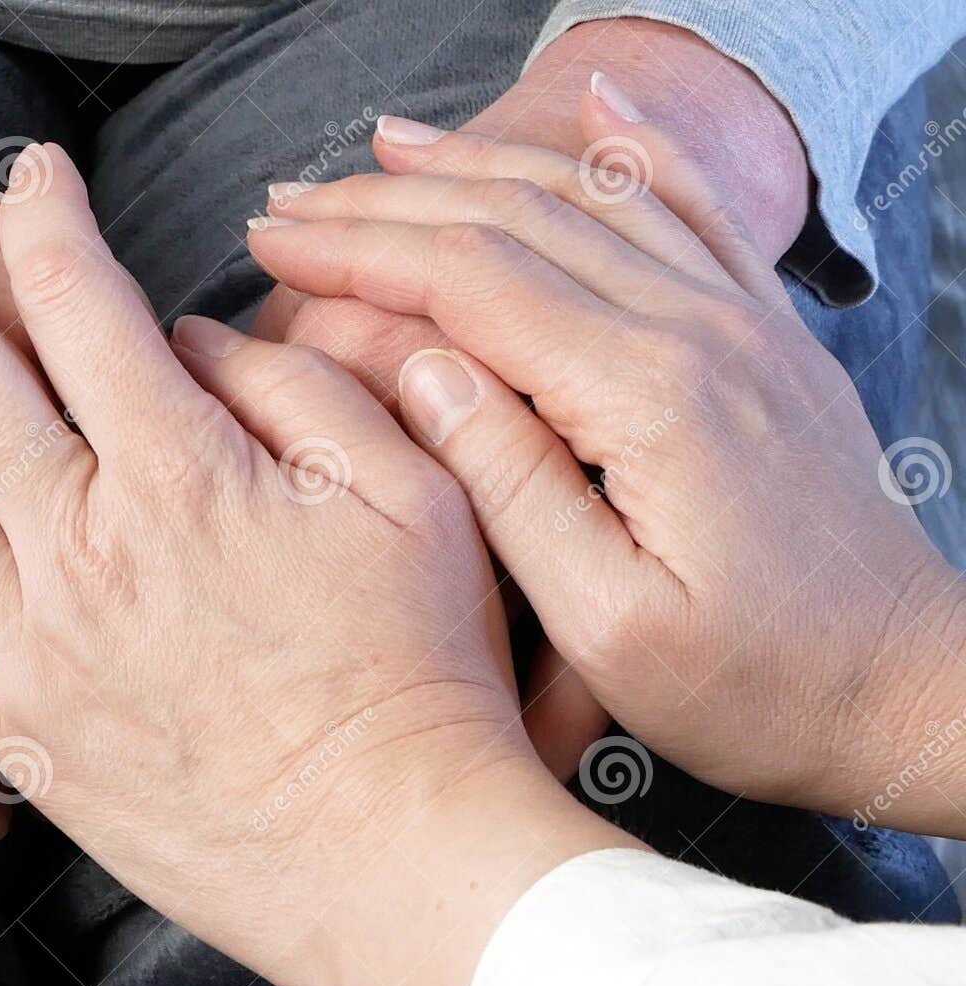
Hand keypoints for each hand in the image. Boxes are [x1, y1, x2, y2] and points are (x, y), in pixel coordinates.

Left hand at [0, 147, 631, 985]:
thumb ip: (298, 393)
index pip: (87, 304)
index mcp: (186, 473)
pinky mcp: (14, 717)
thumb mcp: (411, 497)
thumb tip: (195, 344)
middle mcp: (86, 542)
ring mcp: (35, 636)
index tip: (34, 169)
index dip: (50, 216)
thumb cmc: (419, 680)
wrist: (388, 857)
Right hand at [253, 19, 812, 774]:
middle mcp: (697, 331)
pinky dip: (630, 150)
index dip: (359, 253)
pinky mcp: (764, 338)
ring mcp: (741, 322)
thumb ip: (513, 486)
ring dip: (476, 167)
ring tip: (385, 150)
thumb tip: (426, 369)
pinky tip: (594, 108)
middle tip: (289, 204)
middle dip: (386, 203)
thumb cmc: (757, 684)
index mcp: (646, 397)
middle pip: (514, 222)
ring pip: (589, 199)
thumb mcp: (612, 624)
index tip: (273, 245)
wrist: (904, 686)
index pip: (470, 282)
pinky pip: (694, 209)